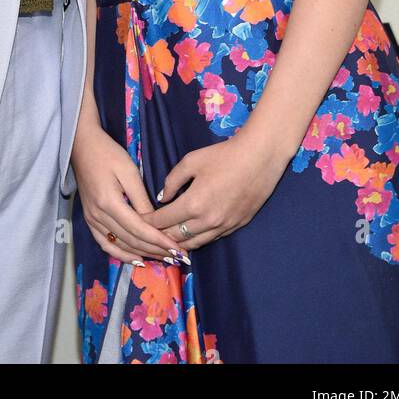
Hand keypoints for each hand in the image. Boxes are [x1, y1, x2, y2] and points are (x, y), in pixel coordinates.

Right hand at [71, 121, 186, 265]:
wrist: (82, 147)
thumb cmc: (108, 154)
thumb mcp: (129, 171)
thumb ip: (141, 199)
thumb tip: (154, 221)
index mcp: (109, 203)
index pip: (139, 229)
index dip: (159, 241)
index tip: (178, 248)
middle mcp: (98, 216)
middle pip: (131, 241)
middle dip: (156, 251)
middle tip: (177, 257)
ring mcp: (92, 220)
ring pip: (120, 246)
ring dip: (143, 255)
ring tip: (163, 259)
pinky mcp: (90, 220)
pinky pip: (106, 244)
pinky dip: (122, 254)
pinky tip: (137, 259)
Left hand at [150, 133, 287, 249]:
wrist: (259, 158)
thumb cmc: (223, 155)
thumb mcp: (191, 161)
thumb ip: (173, 180)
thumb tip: (163, 197)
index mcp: (193, 204)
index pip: (163, 221)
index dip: (148, 222)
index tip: (139, 221)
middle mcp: (207, 221)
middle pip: (176, 237)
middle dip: (159, 235)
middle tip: (148, 233)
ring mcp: (224, 226)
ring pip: (194, 244)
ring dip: (178, 243)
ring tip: (166, 240)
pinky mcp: (236, 226)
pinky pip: (212, 239)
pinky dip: (198, 239)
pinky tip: (191, 236)